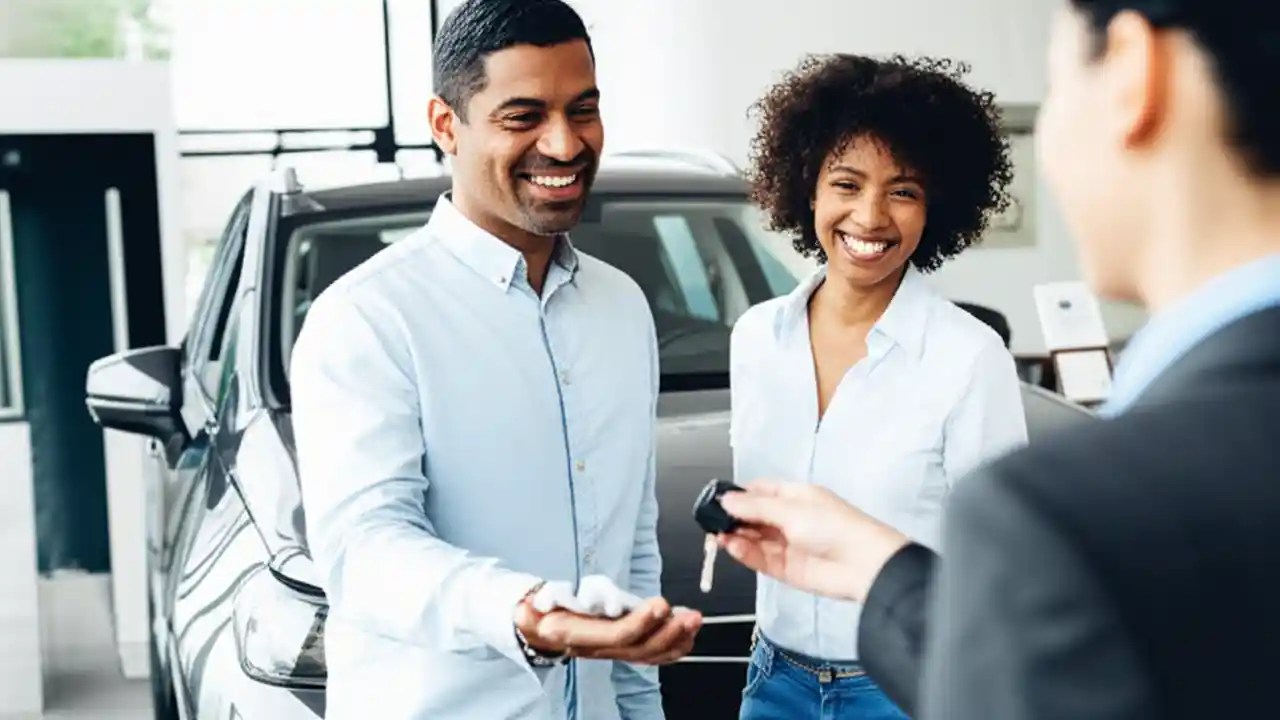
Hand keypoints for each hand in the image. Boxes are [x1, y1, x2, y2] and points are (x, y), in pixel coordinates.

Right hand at [515, 594, 701, 664]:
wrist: (539, 628)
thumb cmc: (540, 610)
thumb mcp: (534, 605)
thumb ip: (538, 605)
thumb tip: (541, 606)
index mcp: (576, 636)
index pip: (614, 635)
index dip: (640, 623)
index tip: (660, 605)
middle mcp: (596, 650)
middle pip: (638, 649)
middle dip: (668, 633)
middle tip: (691, 615)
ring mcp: (610, 653)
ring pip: (648, 655)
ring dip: (676, 639)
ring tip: (694, 619)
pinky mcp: (621, 650)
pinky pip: (651, 655)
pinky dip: (673, 645)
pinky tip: (688, 632)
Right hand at [718, 480, 909, 602]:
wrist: (863, 566)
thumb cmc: (835, 527)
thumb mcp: (791, 509)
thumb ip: (755, 507)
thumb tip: (726, 499)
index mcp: (796, 497)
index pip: (760, 491)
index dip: (739, 495)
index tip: (718, 499)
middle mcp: (790, 519)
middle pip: (753, 516)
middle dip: (733, 517)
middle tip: (712, 520)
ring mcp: (788, 545)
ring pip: (754, 539)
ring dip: (736, 536)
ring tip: (718, 535)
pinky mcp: (786, 569)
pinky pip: (759, 559)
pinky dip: (744, 553)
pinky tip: (732, 547)